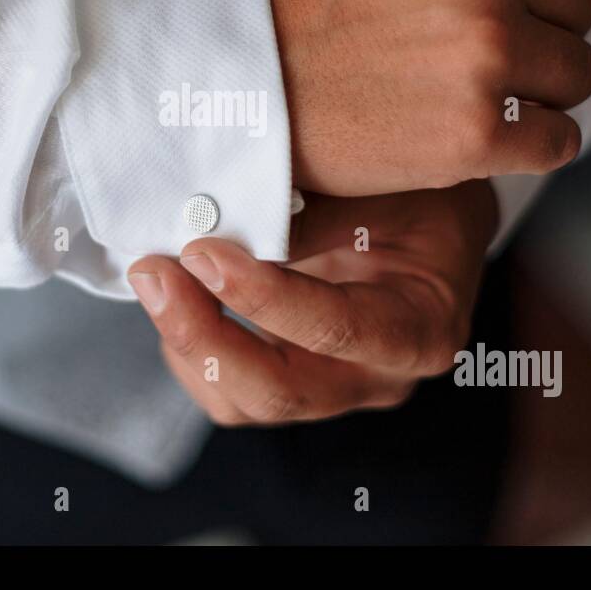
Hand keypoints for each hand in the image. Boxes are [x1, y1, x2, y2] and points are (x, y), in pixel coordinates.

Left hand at [126, 181, 497, 425]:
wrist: (436, 220)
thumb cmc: (419, 195)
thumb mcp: (388, 186)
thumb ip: (321, 210)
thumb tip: (229, 215)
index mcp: (420, 330)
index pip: (335, 328)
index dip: (262, 296)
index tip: (203, 252)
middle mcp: (379, 377)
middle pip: (281, 391)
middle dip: (205, 336)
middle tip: (154, 273)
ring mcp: (334, 389)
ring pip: (244, 403)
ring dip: (188, 343)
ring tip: (156, 275)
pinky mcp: (295, 384)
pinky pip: (229, 393)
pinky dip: (190, 351)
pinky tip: (176, 293)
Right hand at [268, 0, 590, 195]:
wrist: (237, 86)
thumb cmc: (308, 13)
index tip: (540, 9)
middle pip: (584, 9)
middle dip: (547, 38)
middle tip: (486, 62)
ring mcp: (484, 48)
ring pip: (578, 77)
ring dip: (536, 95)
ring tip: (467, 98)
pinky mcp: (476, 129)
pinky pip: (559, 141)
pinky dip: (528, 149)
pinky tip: (476, 140)